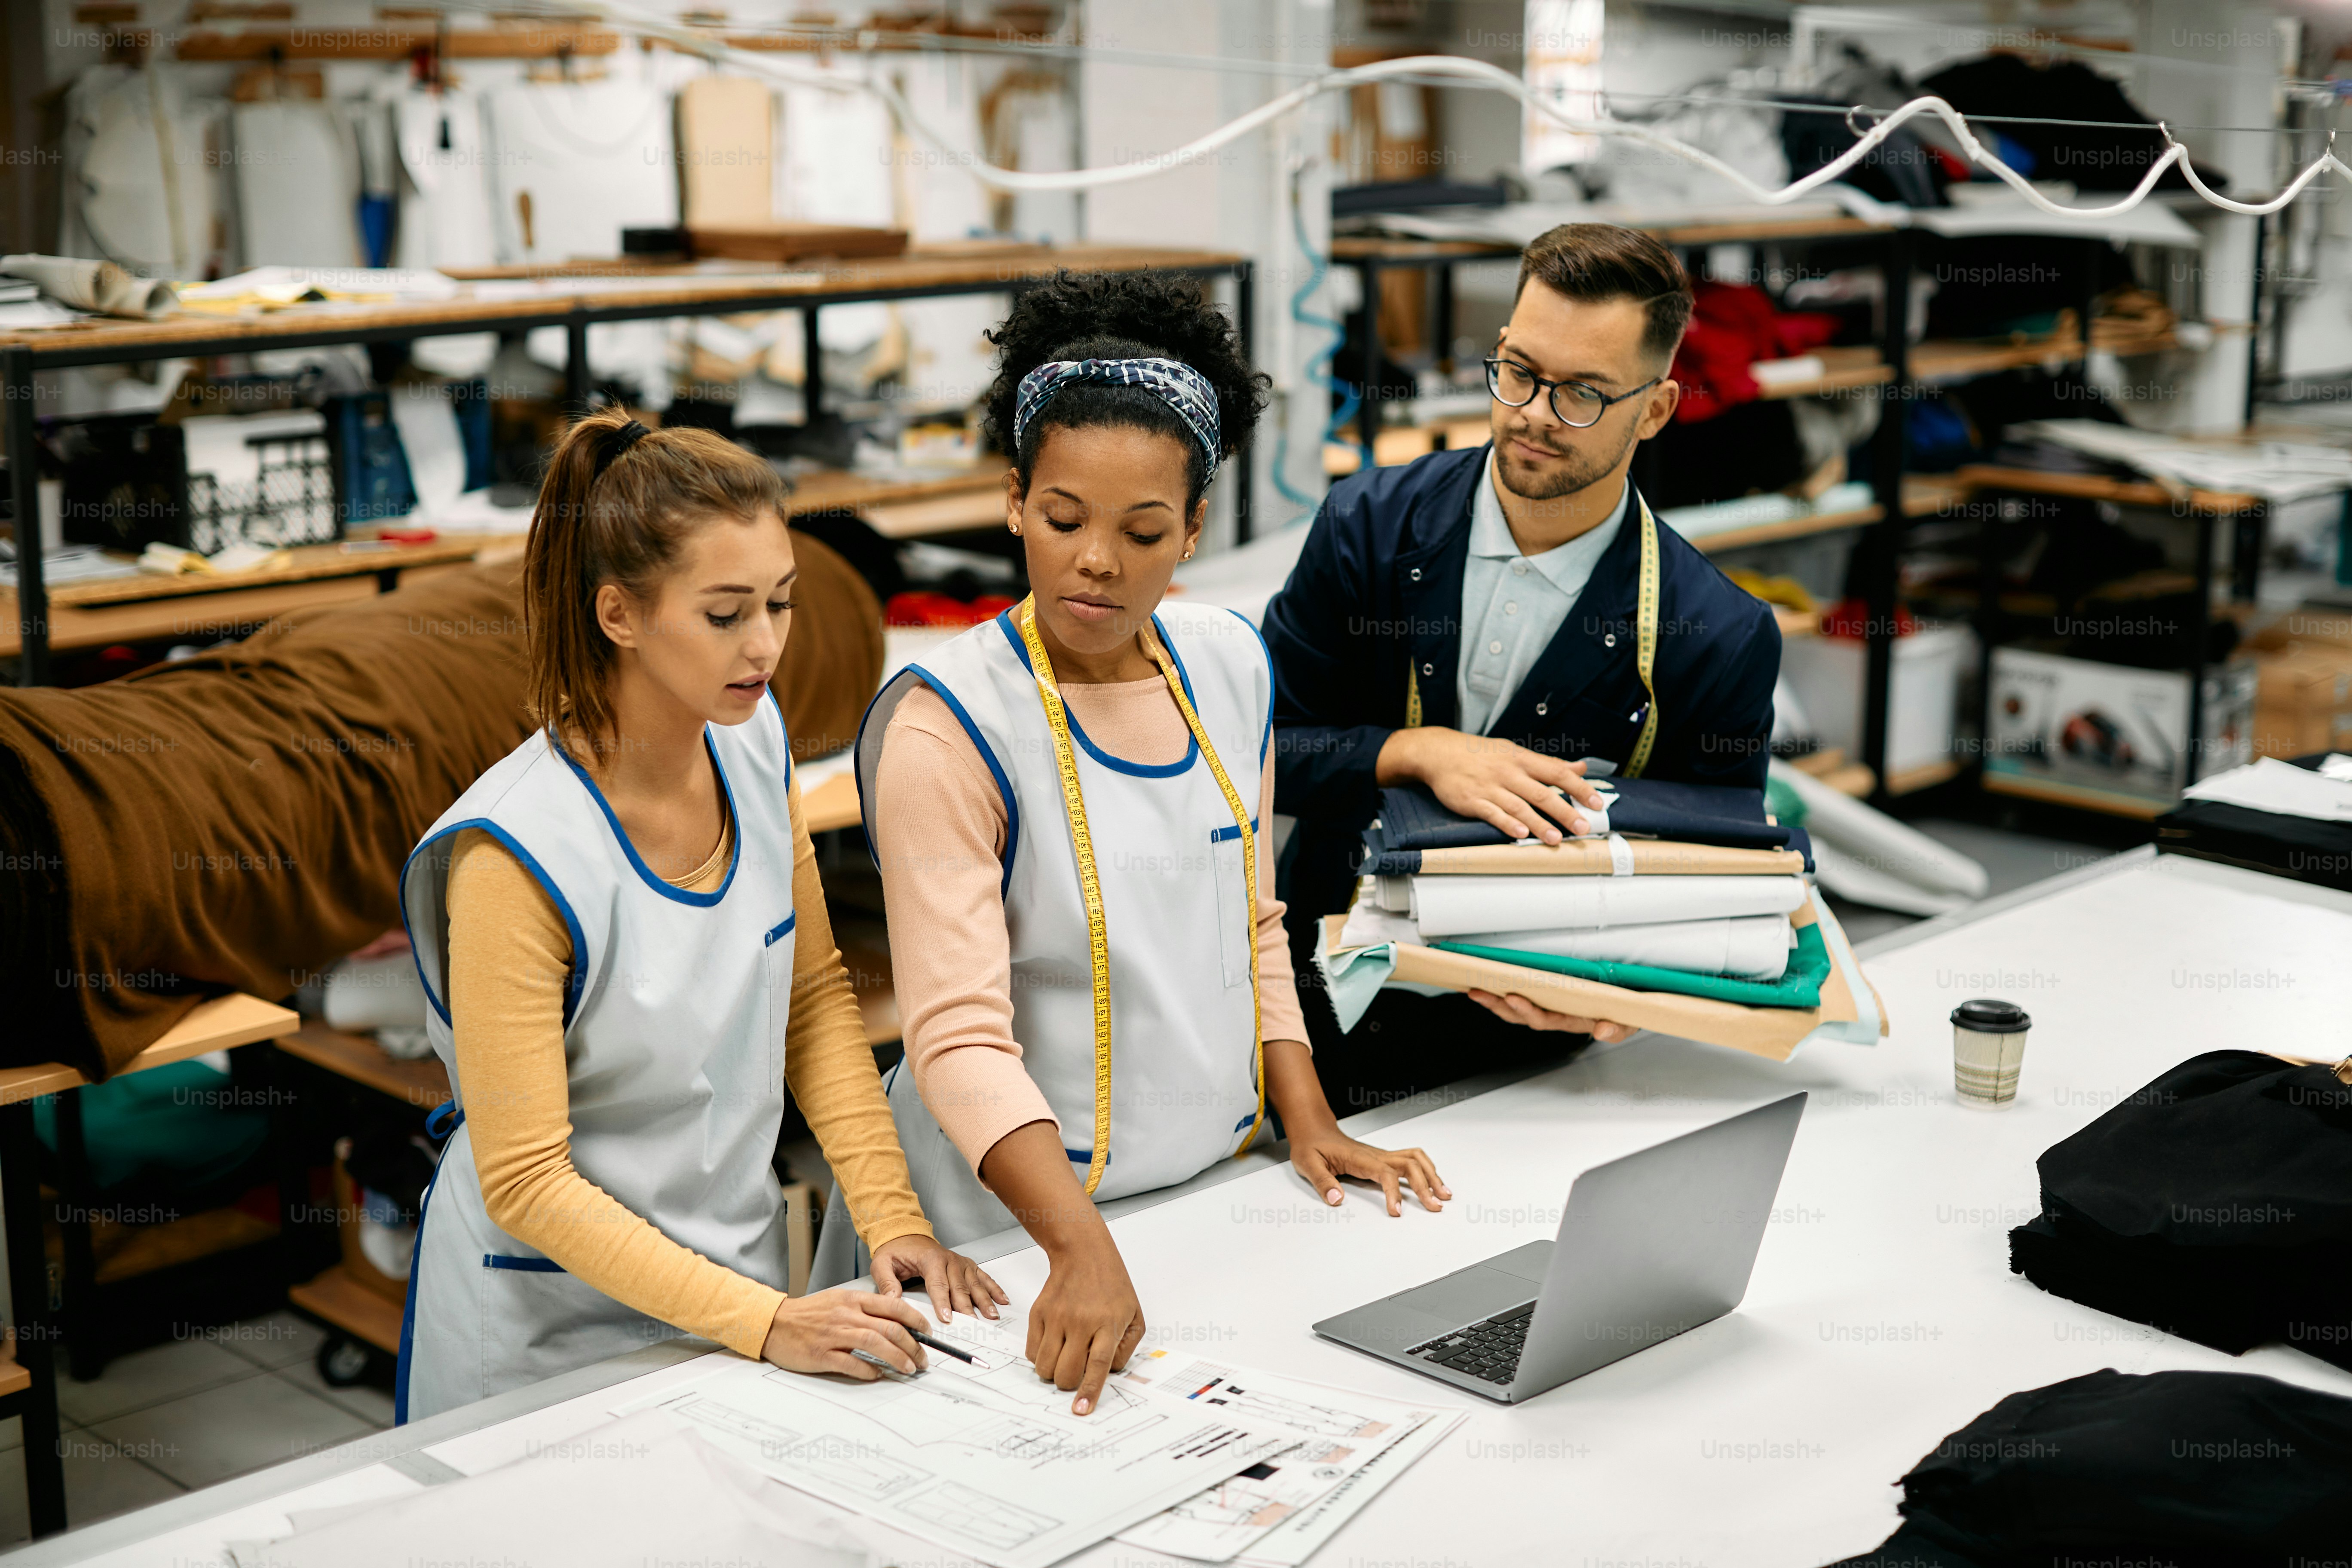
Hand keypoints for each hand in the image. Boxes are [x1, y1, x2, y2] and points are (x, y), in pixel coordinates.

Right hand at [761, 1289, 930, 1379]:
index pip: (893, 1306)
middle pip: (890, 1328)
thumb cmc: (808, 1314)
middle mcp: (847, 1315)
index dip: (916, 1320)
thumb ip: (865, 1310)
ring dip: (897, 1358)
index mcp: (853, 1300)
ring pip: (875, 1344)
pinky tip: (878, 1375)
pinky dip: (868, 1371)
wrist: (773, 1322)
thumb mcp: (839, 1301)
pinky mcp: (822, 1354)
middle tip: (923, 1359)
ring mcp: (834, 1335)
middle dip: (912, 1345)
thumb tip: (895, 1323)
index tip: (927, 1332)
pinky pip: (851, 1364)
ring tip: (909, 1369)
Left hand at [871, 1233, 1009, 1323]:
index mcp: (930, 1259)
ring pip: (974, 1284)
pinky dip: (994, 1288)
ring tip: (992, 1314)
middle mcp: (949, 1259)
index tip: (946, 1317)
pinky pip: (982, 1277)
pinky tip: (1002, 1299)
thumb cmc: (896, 1250)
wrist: (906, 1234)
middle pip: (959, 1287)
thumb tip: (891, 1301)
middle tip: (973, 1322)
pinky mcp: (966, 1265)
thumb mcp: (882, 1263)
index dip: (942, 1302)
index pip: (938, 1284)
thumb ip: (885, 1282)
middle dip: (967, 1306)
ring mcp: (960, 1262)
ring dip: (984, 1300)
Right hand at [1026, 1234, 1144, 1416]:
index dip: (1089, 1390)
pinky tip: (1054, 1344)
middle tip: (1076, 1372)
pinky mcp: (1038, 1314)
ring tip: (1064, 1357)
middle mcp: (1080, 1321)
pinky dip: (1041, 1357)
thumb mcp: (1134, 1316)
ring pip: (1045, 1367)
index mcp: (1107, 1324)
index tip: (1081, 1409)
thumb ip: (1126, 1349)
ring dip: (1053, 1372)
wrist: (1084, 1255)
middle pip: (1066, 1372)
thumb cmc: (1112, 1286)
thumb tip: (1105, 1373)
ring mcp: (1056, 1317)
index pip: (1097, 1364)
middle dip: (1070, 1383)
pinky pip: (1032, 1352)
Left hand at [1290, 1124, 1449, 1216]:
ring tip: (1444, 1195)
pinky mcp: (1382, 1158)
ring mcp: (1381, 1155)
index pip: (1385, 1173)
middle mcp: (1375, 1155)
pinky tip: (1432, 1182)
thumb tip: (1336, 1199)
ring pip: (1415, 1159)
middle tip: (1435, 1207)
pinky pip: (1411, 1159)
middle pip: (1410, 1165)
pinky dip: (1426, 1170)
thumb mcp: (1307, 1163)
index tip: (1396, 1211)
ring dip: (1431, 1175)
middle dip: (1425, 1185)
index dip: (1394, 1192)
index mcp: (1360, 1158)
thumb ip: (1322, 1181)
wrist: (1313, 1130)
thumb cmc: (1311, 1146)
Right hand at [1376, 727, 1609, 845]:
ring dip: (1539, 824)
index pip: (1557, 772)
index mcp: (1521, 759)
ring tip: (1556, 839)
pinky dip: (1507, 824)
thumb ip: (1548, 764)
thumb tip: (1580, 767)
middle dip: (1564, 812)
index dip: (1578, 788)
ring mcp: (1490, 788)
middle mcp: (1508, 773)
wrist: (1439, 752)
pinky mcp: (1473, 801)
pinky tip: (1520, 834)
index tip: (1596, 802)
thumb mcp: (1515, 752)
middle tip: (1583, 828)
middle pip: (1542, 793)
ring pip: (1519, 807)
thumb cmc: (1481, 754)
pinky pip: (1493, 814)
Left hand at [1466, 987, 1637, 1041]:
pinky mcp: (1546, 1001)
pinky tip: (1487, 988)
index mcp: (1570, 1021)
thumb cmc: (1621, 1016)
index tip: (1512, 996)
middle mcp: (1555, 1017)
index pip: (1544, 1019)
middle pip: (1521, 1015)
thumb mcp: (1625, 1024)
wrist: (1623, 1010)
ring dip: (1494, 1001)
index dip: (1527, 1010)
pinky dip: (1502, 996)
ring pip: (1515, 1010)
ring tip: (1474, 990)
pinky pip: (1519, 1000)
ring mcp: (1549, 1010)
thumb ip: (1615, 1030)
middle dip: (1498, 1005)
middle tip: (1478, 992)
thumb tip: (1602, 1030)